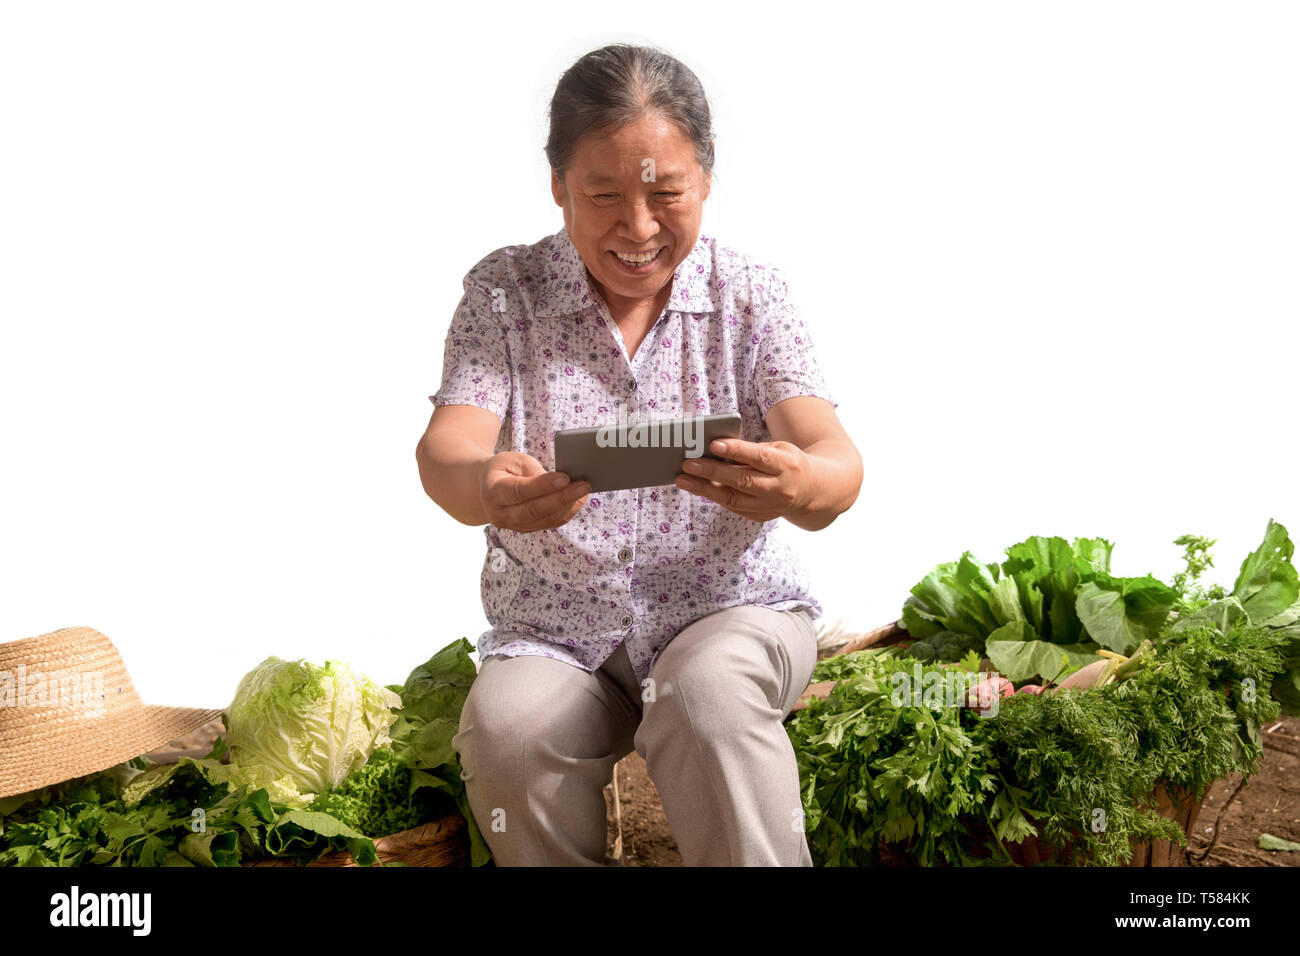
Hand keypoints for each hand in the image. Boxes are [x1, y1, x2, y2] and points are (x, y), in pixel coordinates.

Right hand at [478, 451, 590, 531]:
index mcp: (493, 491)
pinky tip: (578, 500)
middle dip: (562, 498)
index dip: (544, 485)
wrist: (485, 488)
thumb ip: (534, 472)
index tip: (565, 478)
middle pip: (534, 510)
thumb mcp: (514, 461)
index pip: (521, 491)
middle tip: (583, 486)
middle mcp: (500, 513)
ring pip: (545, 519)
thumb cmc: (502, 469)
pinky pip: (549, 523)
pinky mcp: (525, 529)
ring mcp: (513, 525)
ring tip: (584, 490)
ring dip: (568, 506)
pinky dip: (566, 512)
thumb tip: (561, 482)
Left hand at [673, 438, 810, 522]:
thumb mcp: (778, 449)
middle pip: (742, 480)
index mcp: (786, 466)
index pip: (758, 458)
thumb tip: (716, 449)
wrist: (811, 491)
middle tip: (687, 464)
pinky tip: (696, 487)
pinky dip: (713, 496)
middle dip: (712, 472)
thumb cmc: (787, 463)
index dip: (736, 451)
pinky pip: (733, 506)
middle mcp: (779, 489)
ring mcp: (769, 507)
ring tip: (682, 479)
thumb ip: (751, 450)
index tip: (714, 445)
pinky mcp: (760, 517)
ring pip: (733, 499)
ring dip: (704, 489)